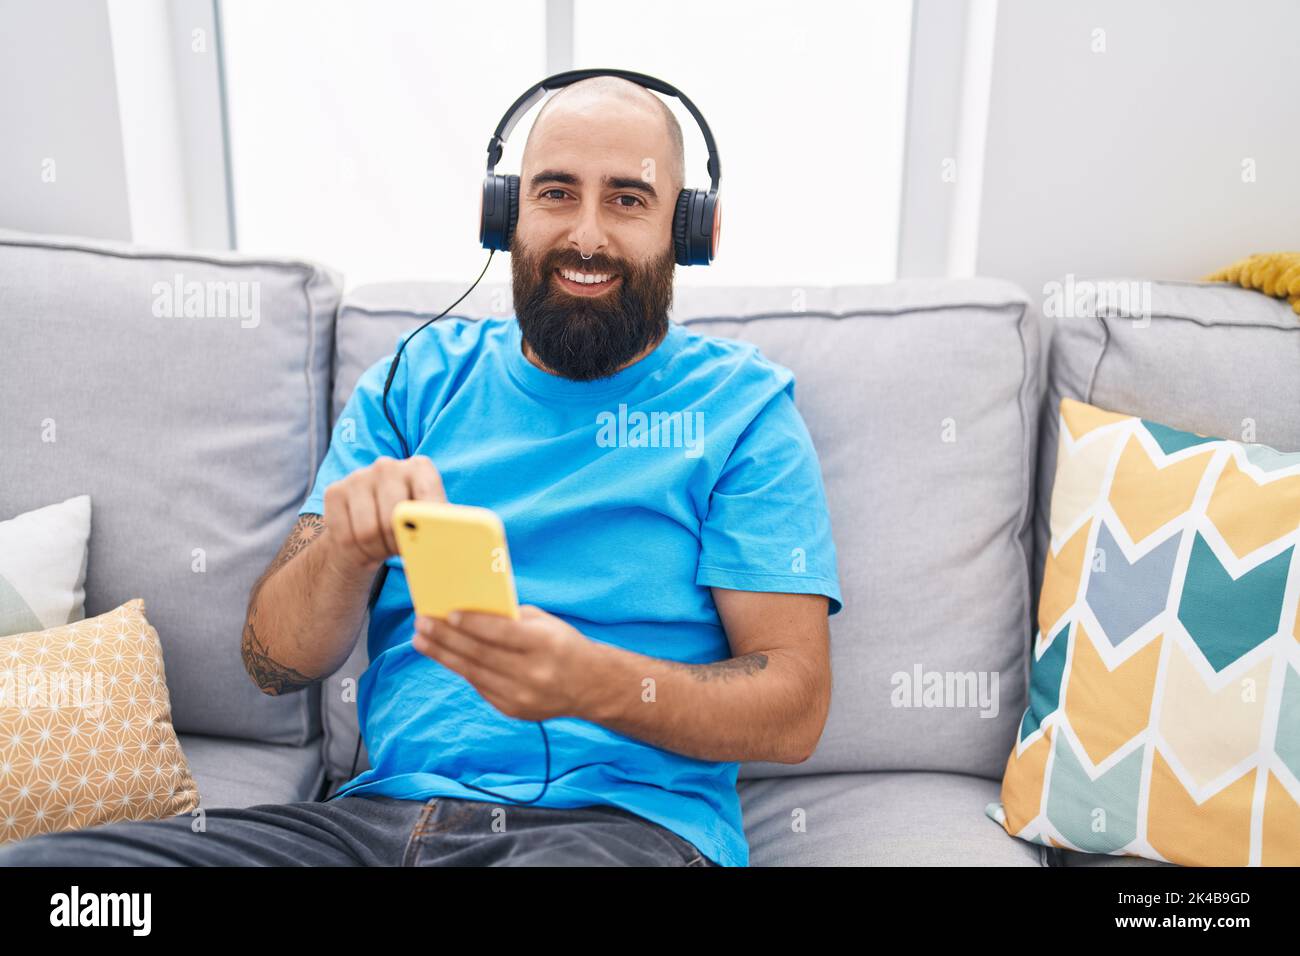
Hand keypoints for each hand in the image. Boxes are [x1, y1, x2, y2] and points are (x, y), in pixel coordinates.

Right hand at [321, 456, 444, 574]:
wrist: (371, 527)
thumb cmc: (410, 525)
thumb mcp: (432, 523)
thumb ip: (442, 527)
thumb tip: (454, 542)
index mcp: (420, 467)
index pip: (427, 497)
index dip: (426, 527)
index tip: (425, 542)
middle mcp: (388, 466)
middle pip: (393, 517)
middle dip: (399, 543)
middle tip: (402, 551)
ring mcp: (359, 476)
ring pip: (367, 531)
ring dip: (377, 550)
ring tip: (385, 549)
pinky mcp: (335, 491)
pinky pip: (344, 535)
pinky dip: (356, 551)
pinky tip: (365, 545)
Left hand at [413, 605, 593, 720]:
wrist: (590, 687)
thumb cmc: (564, 645)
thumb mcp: (545, 624)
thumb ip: (511, 618)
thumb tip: (469, 610)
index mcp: (545, 644)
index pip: (501, 633)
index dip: (472, 623)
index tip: (446, 613)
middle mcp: (533, 674)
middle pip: (480, 654)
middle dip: (446, 637)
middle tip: (422, 623)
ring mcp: (522, 696)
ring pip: (473, 673)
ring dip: (443, 655)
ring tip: (421, 640)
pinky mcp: (513, 710)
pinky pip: (480, 686)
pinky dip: (461, 670)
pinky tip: (445, 656)